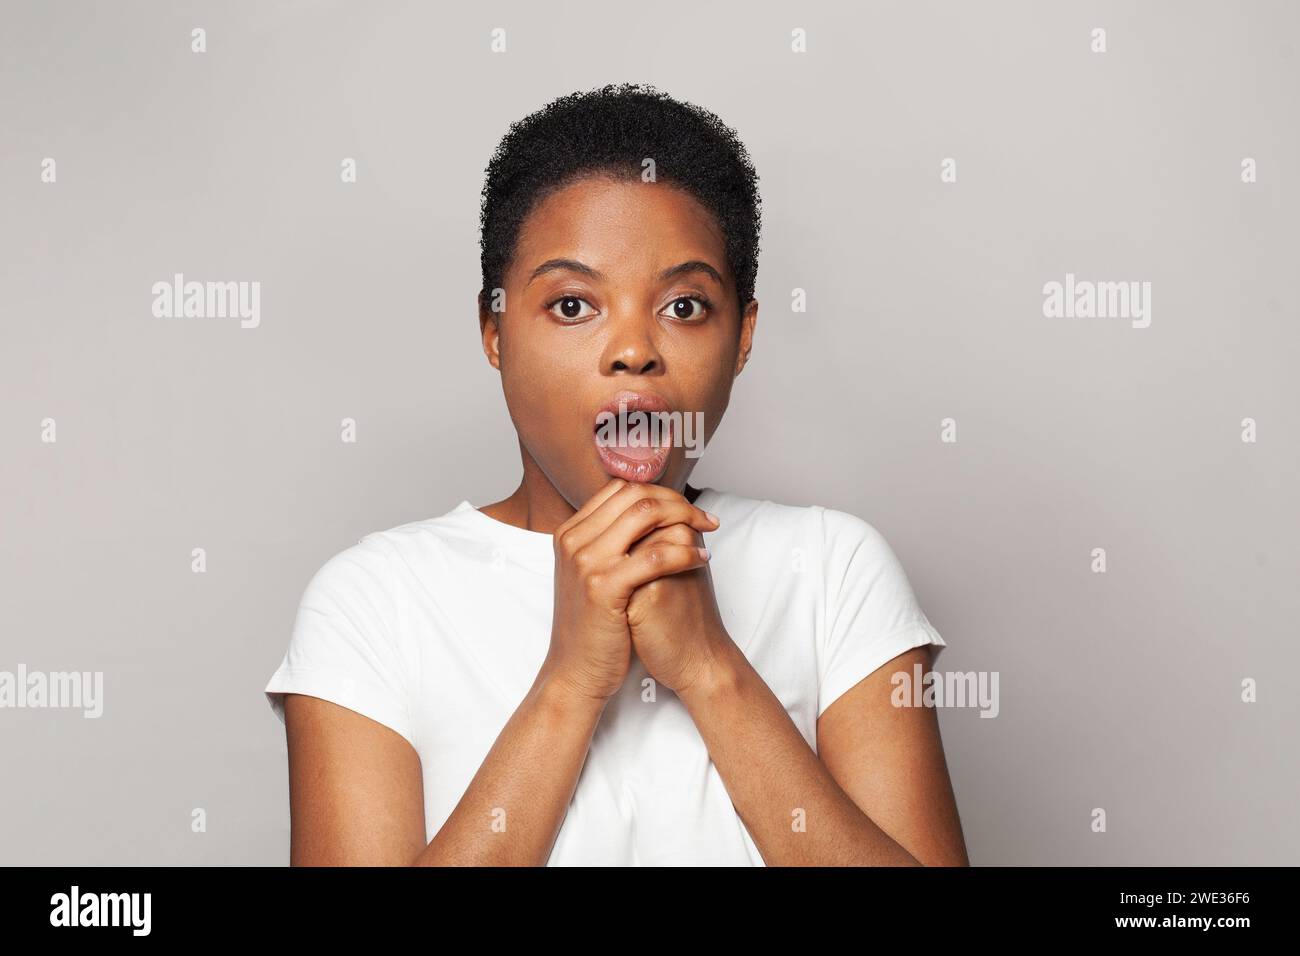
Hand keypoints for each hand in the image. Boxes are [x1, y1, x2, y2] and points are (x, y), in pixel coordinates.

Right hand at [542, 479, 718, 702]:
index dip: (660, 492)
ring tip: (707, 532)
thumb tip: (650, 512)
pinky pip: (655, 555)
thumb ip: (611, 542)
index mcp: (570, 532)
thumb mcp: (593, 574)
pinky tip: (701, 560)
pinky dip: (685, 553)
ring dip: (686, 519)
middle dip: (678, 501)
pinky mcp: (603, 586)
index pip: (621, 489)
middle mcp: (573, 539)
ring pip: (646, 514)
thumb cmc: (595, 625)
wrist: (577, 670)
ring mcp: (585, 561)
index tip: (687, 508)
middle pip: (635, 495)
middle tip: (705, 517)